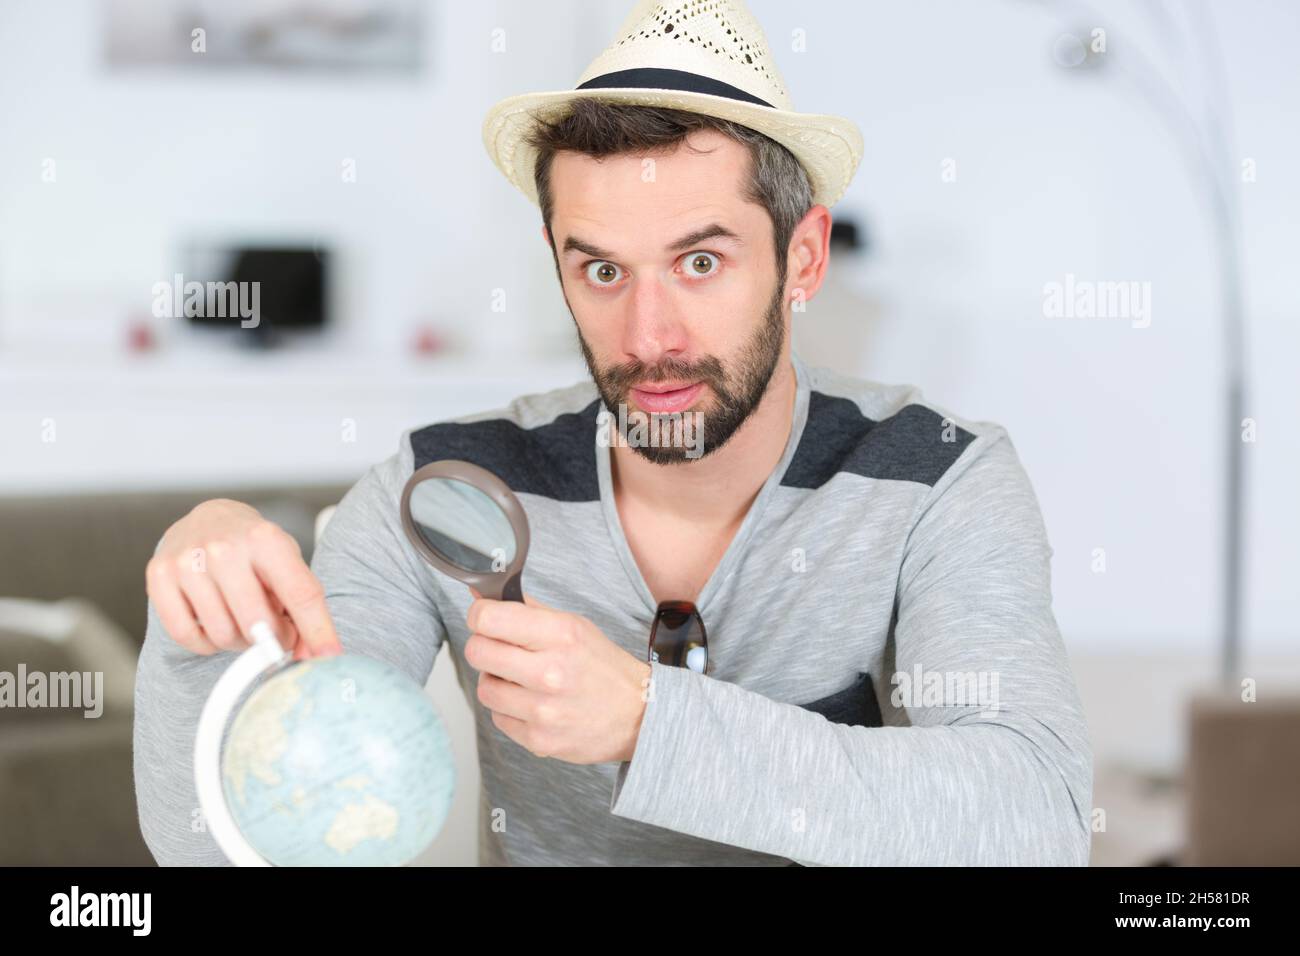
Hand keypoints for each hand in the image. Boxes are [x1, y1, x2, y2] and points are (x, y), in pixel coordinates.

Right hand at [145, 498, 343, 659]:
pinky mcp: (159, 575)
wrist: (209, 520)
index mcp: (266, 538)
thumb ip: (303, 607)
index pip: (300, 593)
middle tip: (276, 634)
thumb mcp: (287, 564)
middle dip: (274, 640)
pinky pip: (187, 636)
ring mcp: (188, 560)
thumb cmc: (255, 550)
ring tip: (244, 621)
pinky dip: (206, 643)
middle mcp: (225, 547)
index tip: (330, 657)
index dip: (318, 630)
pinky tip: (215, 624)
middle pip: (258, 623)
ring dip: (239, 641)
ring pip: (222, 634)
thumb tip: (316, 656)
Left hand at [465, 587, 650, 763]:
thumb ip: (525, 609)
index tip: (485, 619)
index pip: (489, 618)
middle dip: (485, 647)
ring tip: (521, 680)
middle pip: (478, 652)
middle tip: (502, 649)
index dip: (480, 615)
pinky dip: (509, 710)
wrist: (637, 716)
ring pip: (484, 688)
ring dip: (497, 681)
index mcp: (561, 635)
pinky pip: (497, 718)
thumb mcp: (573, 625)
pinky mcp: (538, 739)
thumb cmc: (603, 668)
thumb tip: (479, 595)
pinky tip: (532, 703)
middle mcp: (551, 673)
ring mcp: (543, 710)